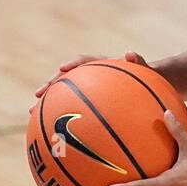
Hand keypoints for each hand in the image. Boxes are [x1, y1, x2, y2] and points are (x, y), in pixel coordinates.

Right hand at [30, 51, 146, 113]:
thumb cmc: (153, 78)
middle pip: (66, 78)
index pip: (85, 61)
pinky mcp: (90, 103)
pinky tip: (51, 133)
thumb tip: (130, 53)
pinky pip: (73, 110)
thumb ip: (140, 62)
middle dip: (50, 85)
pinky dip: (62, 118)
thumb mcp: (150, 70)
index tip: (63, 68)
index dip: (74, 63)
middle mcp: (93, 77)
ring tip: (32, 113)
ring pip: (64, 95)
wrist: (154, 84)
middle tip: (37, 95)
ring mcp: (90, 90)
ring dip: (48, 102)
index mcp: (104, 67)